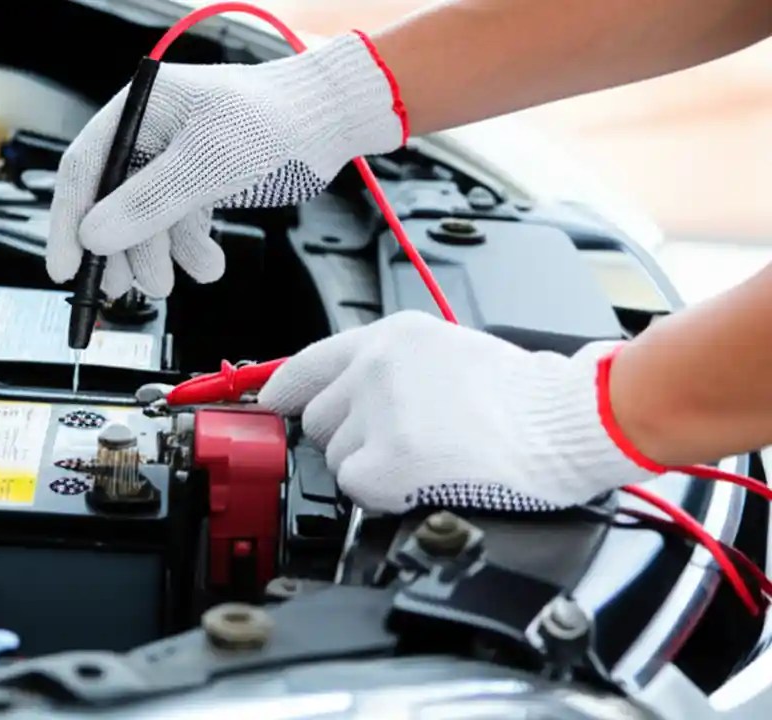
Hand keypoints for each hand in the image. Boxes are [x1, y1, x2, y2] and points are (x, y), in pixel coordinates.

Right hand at [47, 32, 405, 298]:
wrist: (330, 122)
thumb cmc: (275, 121)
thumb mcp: (206, 164)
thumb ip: (148, 202)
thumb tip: (95, 236)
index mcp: (139, 111)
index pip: (84, 169)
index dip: (69, 221)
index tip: (65, 268)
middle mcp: (150, 136)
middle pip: (110, 203)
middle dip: (120, 250)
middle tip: (126, 287)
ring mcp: (174, 162)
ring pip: (144, 223)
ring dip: (157, 258)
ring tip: (172, 281)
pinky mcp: (198, 184)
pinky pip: (178, 227)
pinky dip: (190, 252)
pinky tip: (207, 266)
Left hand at [257, 312, 654, 513]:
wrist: (571, 422)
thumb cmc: (525, 398)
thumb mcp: (447, 353)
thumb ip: (388, 368)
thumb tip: (340, 398)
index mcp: (391, 337)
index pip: (304, 364)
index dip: (283, 393)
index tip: (269, 408)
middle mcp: (376, 367)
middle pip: (316, 419)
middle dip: (348, 438)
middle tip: (402, 442)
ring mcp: (379, 413)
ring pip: (336, 457)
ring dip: (372, 467)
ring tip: (428, 456)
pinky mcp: (388, 460)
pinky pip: (356, 488)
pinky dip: (385, 494)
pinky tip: (425, 479)